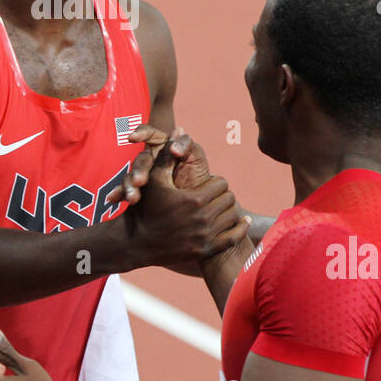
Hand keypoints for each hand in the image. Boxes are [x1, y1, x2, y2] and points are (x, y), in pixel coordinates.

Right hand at [106, 125, 210, 204]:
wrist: (200, 199)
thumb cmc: (198, 172)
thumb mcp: (196, 155)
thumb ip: (186, 145)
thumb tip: (173, 147)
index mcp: (163, 145)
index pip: (149, 134)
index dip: (141, 133)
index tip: (133, 138)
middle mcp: (151, 158)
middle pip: (140, 160)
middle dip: (138, 171)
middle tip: (140, 181)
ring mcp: (144, 175)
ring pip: (131, 177)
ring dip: (129, 185)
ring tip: (132, 198)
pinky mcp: (140, 191)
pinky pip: (127, 191)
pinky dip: (120, 194)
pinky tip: (114, 198)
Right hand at [117, 140, 248, 269]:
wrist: (137, 242)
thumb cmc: (145, 206)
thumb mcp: (154, 179)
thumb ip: (168, 155)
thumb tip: (179, 129)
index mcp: (194, 199)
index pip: (221, 183)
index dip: (215, 181)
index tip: (209, 183)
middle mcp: (202, 219)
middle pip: (229, 199)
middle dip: (222, 195)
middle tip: (215, 195)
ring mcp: (205, 237)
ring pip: (232, 216)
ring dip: (229, 209)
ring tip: (222, 206)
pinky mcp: (205, 250)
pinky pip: (233, 238)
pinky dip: (240, 228)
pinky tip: (242, 222)